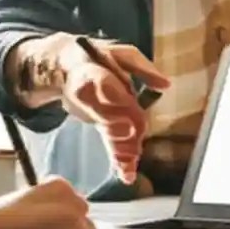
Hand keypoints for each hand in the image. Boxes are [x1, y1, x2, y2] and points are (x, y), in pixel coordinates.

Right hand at [58, 39, 169, 183]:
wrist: (64, 67)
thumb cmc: (98, 57)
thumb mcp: (121, 52)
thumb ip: (142, 67)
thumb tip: (165, 84)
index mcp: (91, 73)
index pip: (103, 87)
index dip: (115, 101)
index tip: (126, 111)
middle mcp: (87, 97)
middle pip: (106, 114)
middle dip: (121, 128)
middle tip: (136, 137)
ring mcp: (90, 114)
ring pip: (107, 132)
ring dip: (121, 149)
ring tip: (132, 166)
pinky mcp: (96, 124)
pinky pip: (108, 142)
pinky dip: (118, 159)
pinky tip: (127, 175)